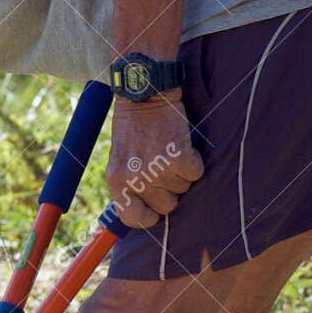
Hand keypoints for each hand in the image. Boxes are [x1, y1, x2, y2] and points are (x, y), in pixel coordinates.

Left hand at [105, 93, 203, 228]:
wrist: (145, 93)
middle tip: (164, 167)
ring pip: (183, 188)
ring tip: (169, 150)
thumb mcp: (120, 157)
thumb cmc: (132, 126)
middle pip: (166, 206)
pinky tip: (181, 144)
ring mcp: (158, 169)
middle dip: (169, 190)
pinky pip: (195, 173)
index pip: (132, 218)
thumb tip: (145, 213)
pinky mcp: (179, 158)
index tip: (154, 210)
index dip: (147, 217)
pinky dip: (194, 160)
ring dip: (181, 172)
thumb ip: (129, 184)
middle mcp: (136, 178)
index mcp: (116, 180)